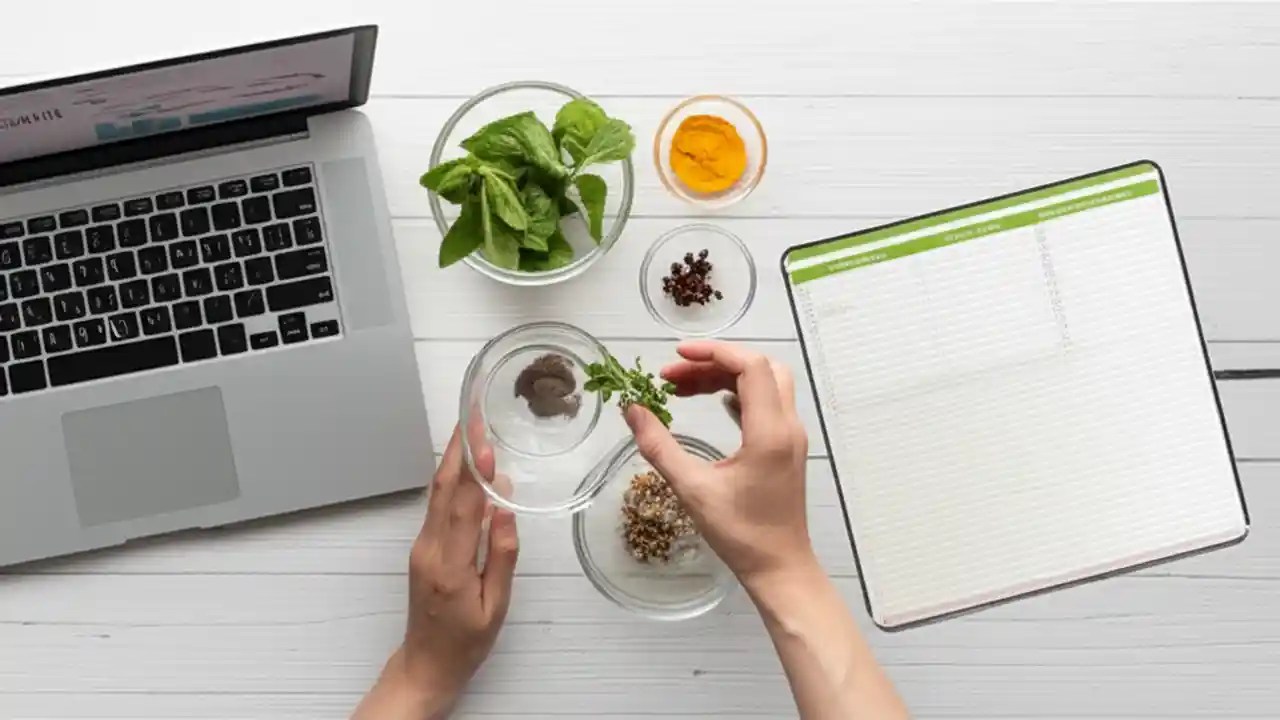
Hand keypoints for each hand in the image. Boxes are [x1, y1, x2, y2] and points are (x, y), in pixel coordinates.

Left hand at [353, 427, 518, 719]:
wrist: (426, 664)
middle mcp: (430, 549)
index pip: (462, 507)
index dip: (474, 471)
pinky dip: (452, 480)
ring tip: (470, 428)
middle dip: (459, 449)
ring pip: (438, 494)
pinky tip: (466, 466)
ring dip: (454, 459)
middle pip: (444, 490)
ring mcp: (422, 546)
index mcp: (451, 565)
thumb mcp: (495, 606)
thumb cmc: (466, 642)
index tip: (484, 439)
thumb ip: (502, 556)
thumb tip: (504, 510)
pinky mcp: (423, 547)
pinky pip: (437, 507)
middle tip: (473, 414)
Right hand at [624, 341, 812, 588]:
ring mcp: (792, 436)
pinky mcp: (788, 447)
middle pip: (760, 368)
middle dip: (716, 362)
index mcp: (769, 432)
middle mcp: (788, 426)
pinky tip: (713, 403)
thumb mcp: (692, 489)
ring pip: (766, 383)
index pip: (751, 366)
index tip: (676, 357)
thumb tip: (632, 410)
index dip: (714, 352)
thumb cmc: (739, 533)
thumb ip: (659, 446)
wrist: (779, 567)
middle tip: (675, 377)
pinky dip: (739, 394)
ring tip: (683, 388)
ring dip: (726, 377)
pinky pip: (767, 404)